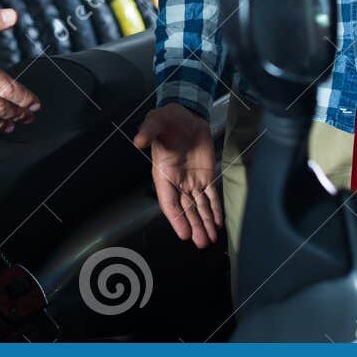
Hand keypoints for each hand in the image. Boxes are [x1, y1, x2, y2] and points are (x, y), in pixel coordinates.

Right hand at [133, 104, 222, 248]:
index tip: (184, 233)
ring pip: (199, 206)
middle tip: (201, 242)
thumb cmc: (168, 119)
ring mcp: (192, 180)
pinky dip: (215, 210)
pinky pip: (211, 196)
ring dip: (204, 223)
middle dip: (194, 226)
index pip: (169, 201)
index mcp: (163, 173)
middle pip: (185, 209)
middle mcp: (177, 181)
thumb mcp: (157, 121)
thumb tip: (138, 140)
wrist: (186, 114)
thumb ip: (148, 131)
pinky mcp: (206, 176)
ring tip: (209, 239)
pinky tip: (217, 223)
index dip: (176, 218)